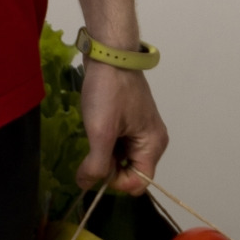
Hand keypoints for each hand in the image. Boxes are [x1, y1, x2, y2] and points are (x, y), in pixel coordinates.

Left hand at [76, 61, 167, 195]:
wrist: (109, 54)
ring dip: (104, 152)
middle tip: (94, 143)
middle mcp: (152, 141)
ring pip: (121, 158)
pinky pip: (118, 143)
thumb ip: (96, 164)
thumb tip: (86, 186)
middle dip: (108, 165)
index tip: (97, 164)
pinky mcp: (130, 121)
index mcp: (153, 145)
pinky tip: (96, 124)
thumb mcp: (101, 131)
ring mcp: (141, 130)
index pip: (138, 184)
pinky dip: (105, 140)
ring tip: (95, 130)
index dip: (115, 181)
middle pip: (129, 171)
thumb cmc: (109, 92)